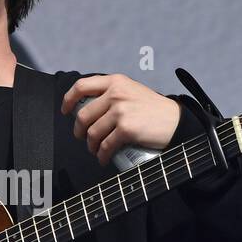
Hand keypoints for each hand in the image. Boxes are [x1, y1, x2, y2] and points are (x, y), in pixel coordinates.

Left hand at [60, 73, 181, 166]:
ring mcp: (121, 111)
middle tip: (83, 138)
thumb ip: (112, 94)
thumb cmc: (154, 109)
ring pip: (92, 133)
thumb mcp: (132, 91)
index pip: (82, 86)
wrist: (176, 121)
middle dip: (79, 131)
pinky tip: (103, 158)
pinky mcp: (126, 129)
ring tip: (96, 150)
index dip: (68, 100)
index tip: (66, 111)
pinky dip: (101, 155)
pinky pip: (105, 146)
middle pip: (83, 115)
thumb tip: (89, 109)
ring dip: (91, 146)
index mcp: (115, 82)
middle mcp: (116, 93)